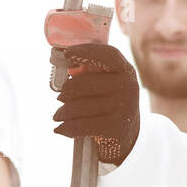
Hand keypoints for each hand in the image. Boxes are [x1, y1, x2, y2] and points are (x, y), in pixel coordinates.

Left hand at [51, 43, 139, 165]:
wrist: (128, 134)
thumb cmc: (109, 103)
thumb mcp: (106, 85)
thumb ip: (89, 74)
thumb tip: (67, 71)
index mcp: (125, 70)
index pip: (108, 55)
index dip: (86, 51)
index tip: (67, 53)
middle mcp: (128, 87)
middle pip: (87, 83)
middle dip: (67, 90)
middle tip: (59, 97)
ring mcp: (125, 107)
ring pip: (82, 106)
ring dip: (64, 111)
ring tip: (57, 115)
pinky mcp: (117, 127)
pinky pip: (84, 125)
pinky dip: (68, 127)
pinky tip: (59, 128)